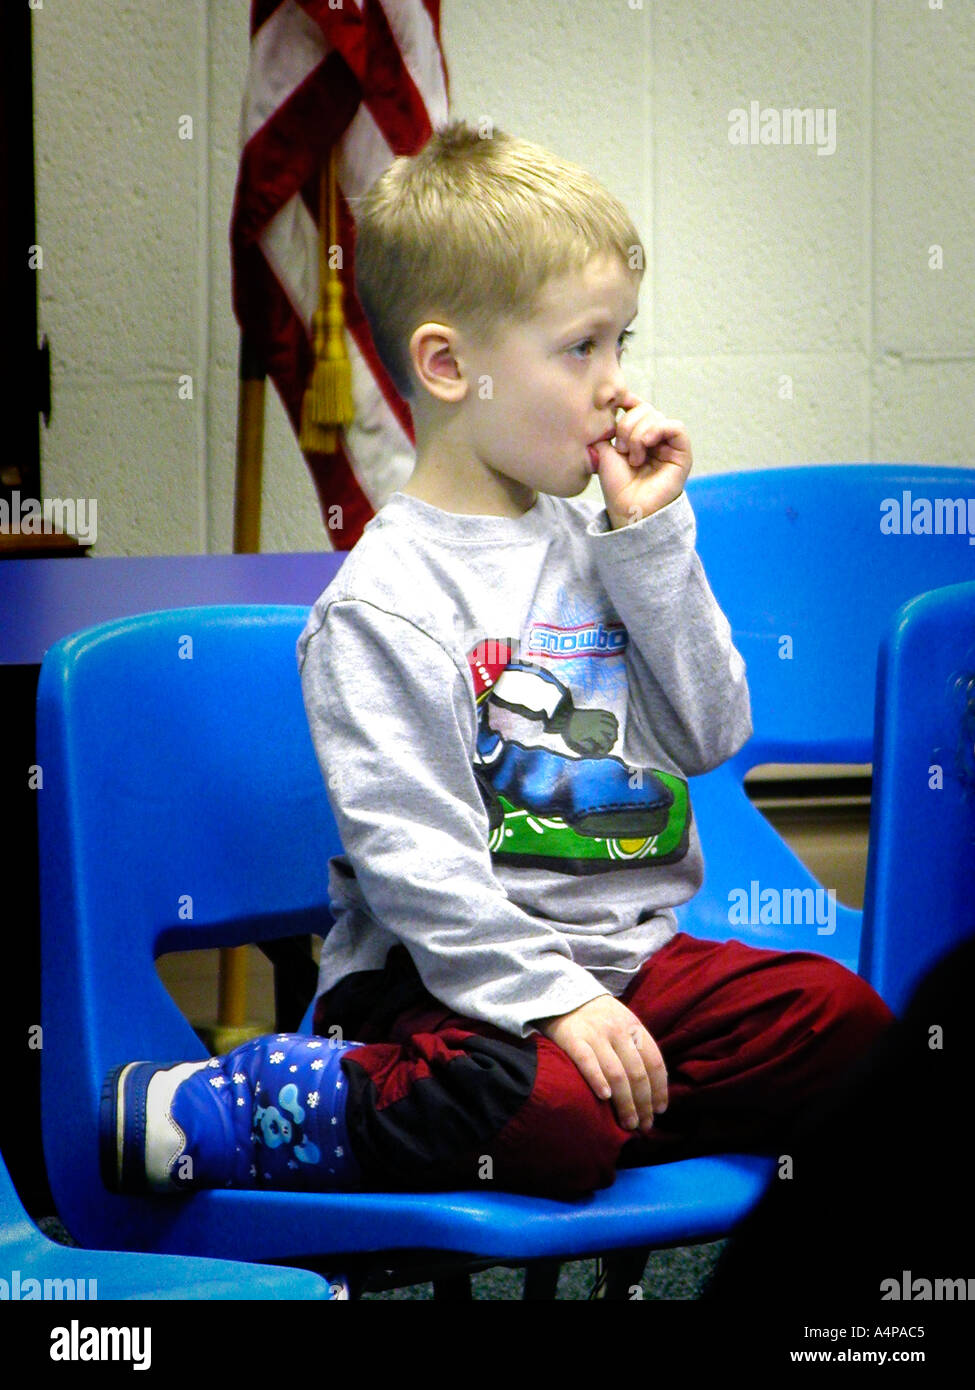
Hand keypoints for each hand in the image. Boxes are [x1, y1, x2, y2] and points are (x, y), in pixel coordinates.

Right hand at [532, 994, 667, 1133]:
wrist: (560, 990)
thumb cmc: (595, 1015)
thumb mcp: (621, 1022)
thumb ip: (635, 1047)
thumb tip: (651, 1086)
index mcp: (634, 1027)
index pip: (654, 1062)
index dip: (659, 1089)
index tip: (659, 1110)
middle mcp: (617, 1030)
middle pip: (637, 1074)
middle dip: (643, 1104)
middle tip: (643, 1126)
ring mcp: (595, 1034)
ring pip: (617, 1074)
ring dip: (625, 1103)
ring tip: (627, 1124)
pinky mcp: (572, 1037)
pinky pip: (588, 1061)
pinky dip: (598, 1079)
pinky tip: (604, 1098)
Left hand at [593, 390, 692, 529]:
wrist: (628, 510)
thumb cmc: (617, 486)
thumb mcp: (604, 451)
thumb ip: (607, 428)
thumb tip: (608, 406)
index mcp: (639, 435)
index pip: (637, 405)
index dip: (626, 401)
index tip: (612, 406)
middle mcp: (656, 438)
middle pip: (645, 409)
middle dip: (627, 424)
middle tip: (620, 448)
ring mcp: (670, 445)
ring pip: (657, 416)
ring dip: (638, 433)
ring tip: (632, 456)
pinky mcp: (682, 454)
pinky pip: (676, 427)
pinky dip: (657, 430)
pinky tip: (645, 444)